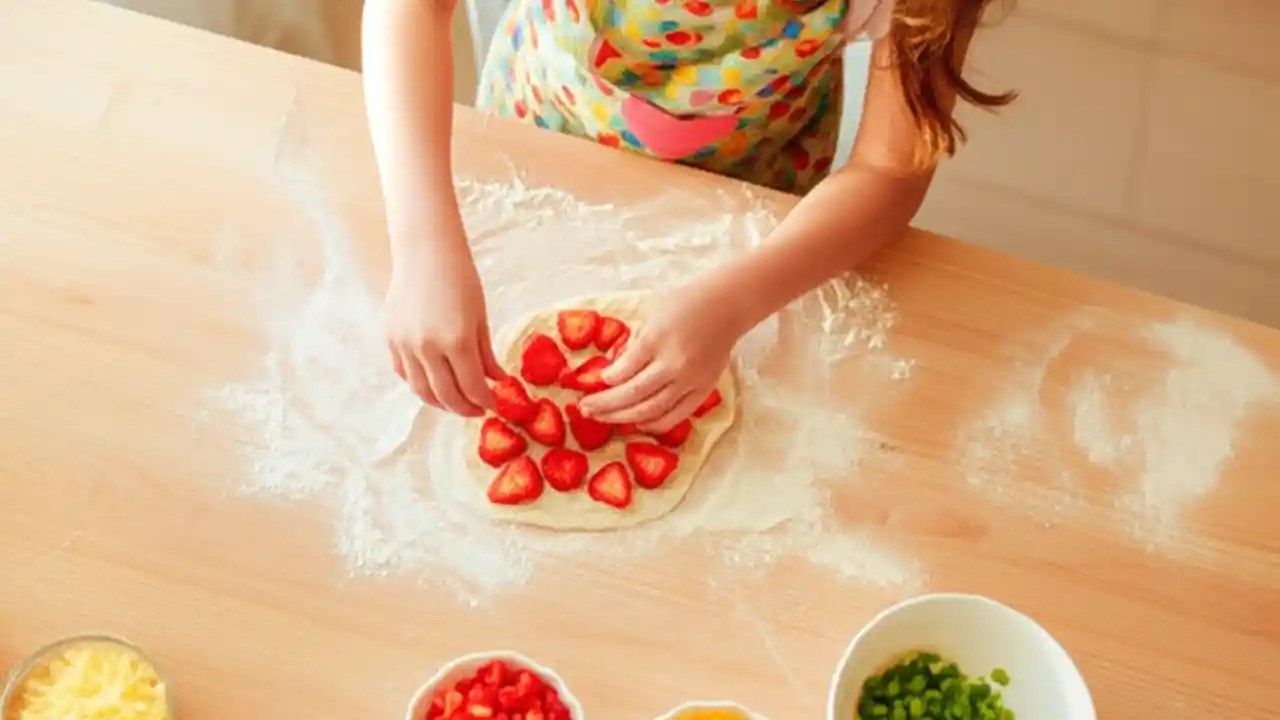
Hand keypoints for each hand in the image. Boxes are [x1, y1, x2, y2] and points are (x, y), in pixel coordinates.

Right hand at [383, 238, 504, 415]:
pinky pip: (404, 373)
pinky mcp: (390, 339)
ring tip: (455, 402)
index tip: (492, 404)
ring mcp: (405, 345)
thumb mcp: (480, 317)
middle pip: (446, 395)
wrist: (425, 252)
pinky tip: (433, 383)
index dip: (483, 400)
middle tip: (476, 410)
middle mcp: (427, 347)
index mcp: (456, 341)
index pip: (471, 386)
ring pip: (421, 390)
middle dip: (463, 408)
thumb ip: (485, 353)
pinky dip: (419, 384)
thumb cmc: (461, 278)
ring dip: (440, 402)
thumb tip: (495, 380)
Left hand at [580, 286, 741, 431]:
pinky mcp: (703, 390)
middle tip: (585, 409)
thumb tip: (614, 371)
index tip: (594, 384)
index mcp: (657, 339)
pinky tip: (637, 423)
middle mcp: (673, 364)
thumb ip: (634, 344)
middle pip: (633, 394)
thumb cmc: (685, 303)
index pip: (623, 370)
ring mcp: (690, 380)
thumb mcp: (651, 315)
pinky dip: (654, 423)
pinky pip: (676, 415)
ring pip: (651, 410)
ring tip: (602, 419)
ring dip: (622, 417)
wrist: (727, 306)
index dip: (604, 382)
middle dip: (605, 405)